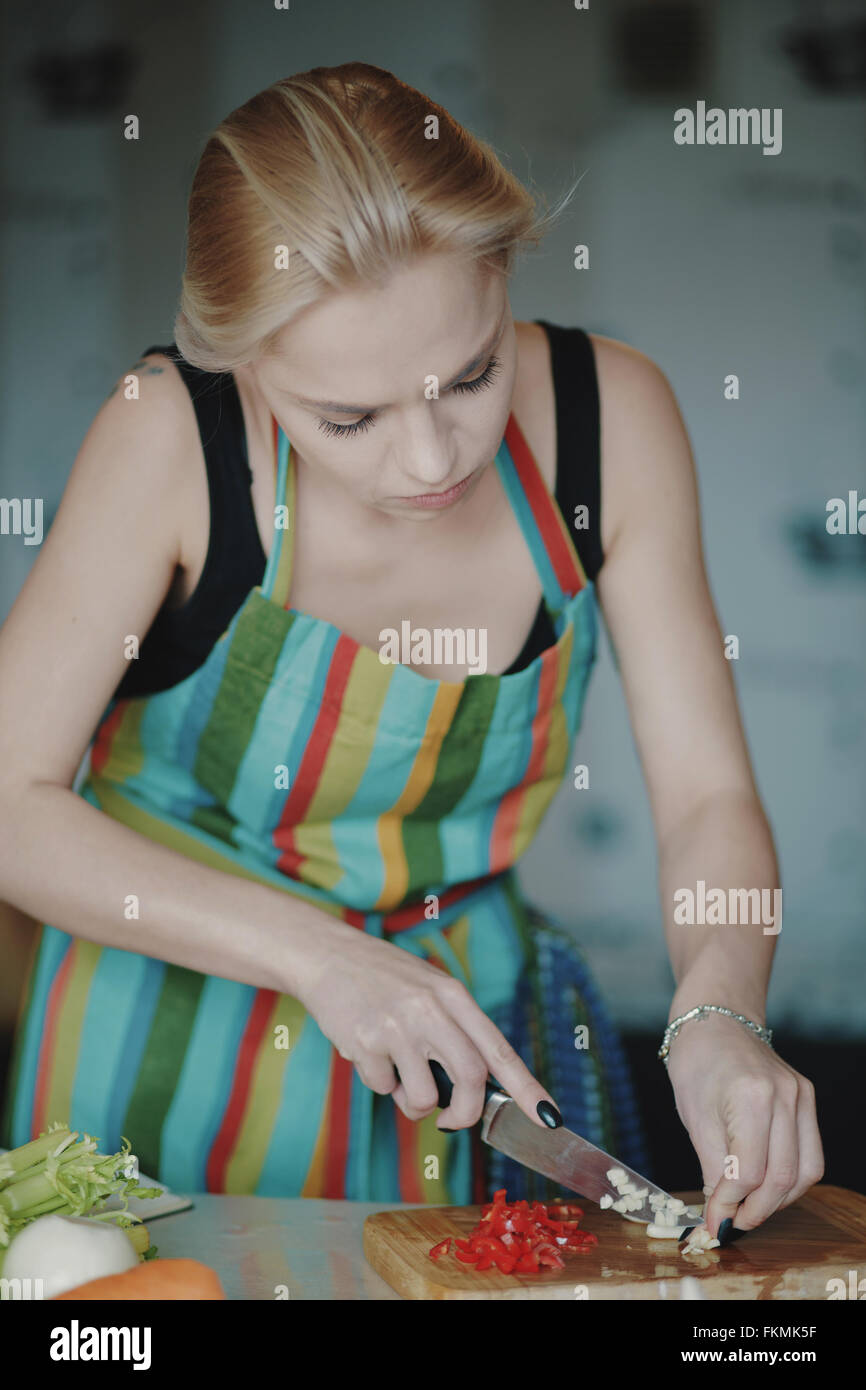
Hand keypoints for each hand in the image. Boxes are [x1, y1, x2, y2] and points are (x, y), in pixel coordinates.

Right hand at [298, 919, 558, 1131]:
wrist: (330, 956)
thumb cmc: (384, 979)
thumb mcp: (429, 990)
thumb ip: (454, 1031)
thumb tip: (476, 1087)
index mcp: (453, 996)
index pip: (498, 1049)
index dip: (527, 1088)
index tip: (548, 1117)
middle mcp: (431, 1010)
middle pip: (471, 1078)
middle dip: (465, 1113)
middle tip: (451, 1120)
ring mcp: (398, 1027)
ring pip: (424, 1096)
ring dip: (413, 1102)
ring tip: (396, 1073)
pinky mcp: (366, 1042)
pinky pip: (383, 1088)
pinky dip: (379, 1082)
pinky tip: (369, 1051)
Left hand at [666, 1012, 823, 1237]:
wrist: (716, 1021)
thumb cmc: (697, 1062)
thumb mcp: (694, 1117)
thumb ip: (712, 1167)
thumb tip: (720, 1213)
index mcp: (750, 1097)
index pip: (747, 1171)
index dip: (730, 1205)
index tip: (714, 1223)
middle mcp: (785, 1096)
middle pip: (782, 1177)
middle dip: (756, 1210)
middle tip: (731, 1224)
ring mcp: (801, 1097)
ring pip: (805, 1172)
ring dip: (778, 1200)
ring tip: (748, 1208)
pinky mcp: (807, 1099)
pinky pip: (810, 1153)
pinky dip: (791, 1179)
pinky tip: (766, 1186)